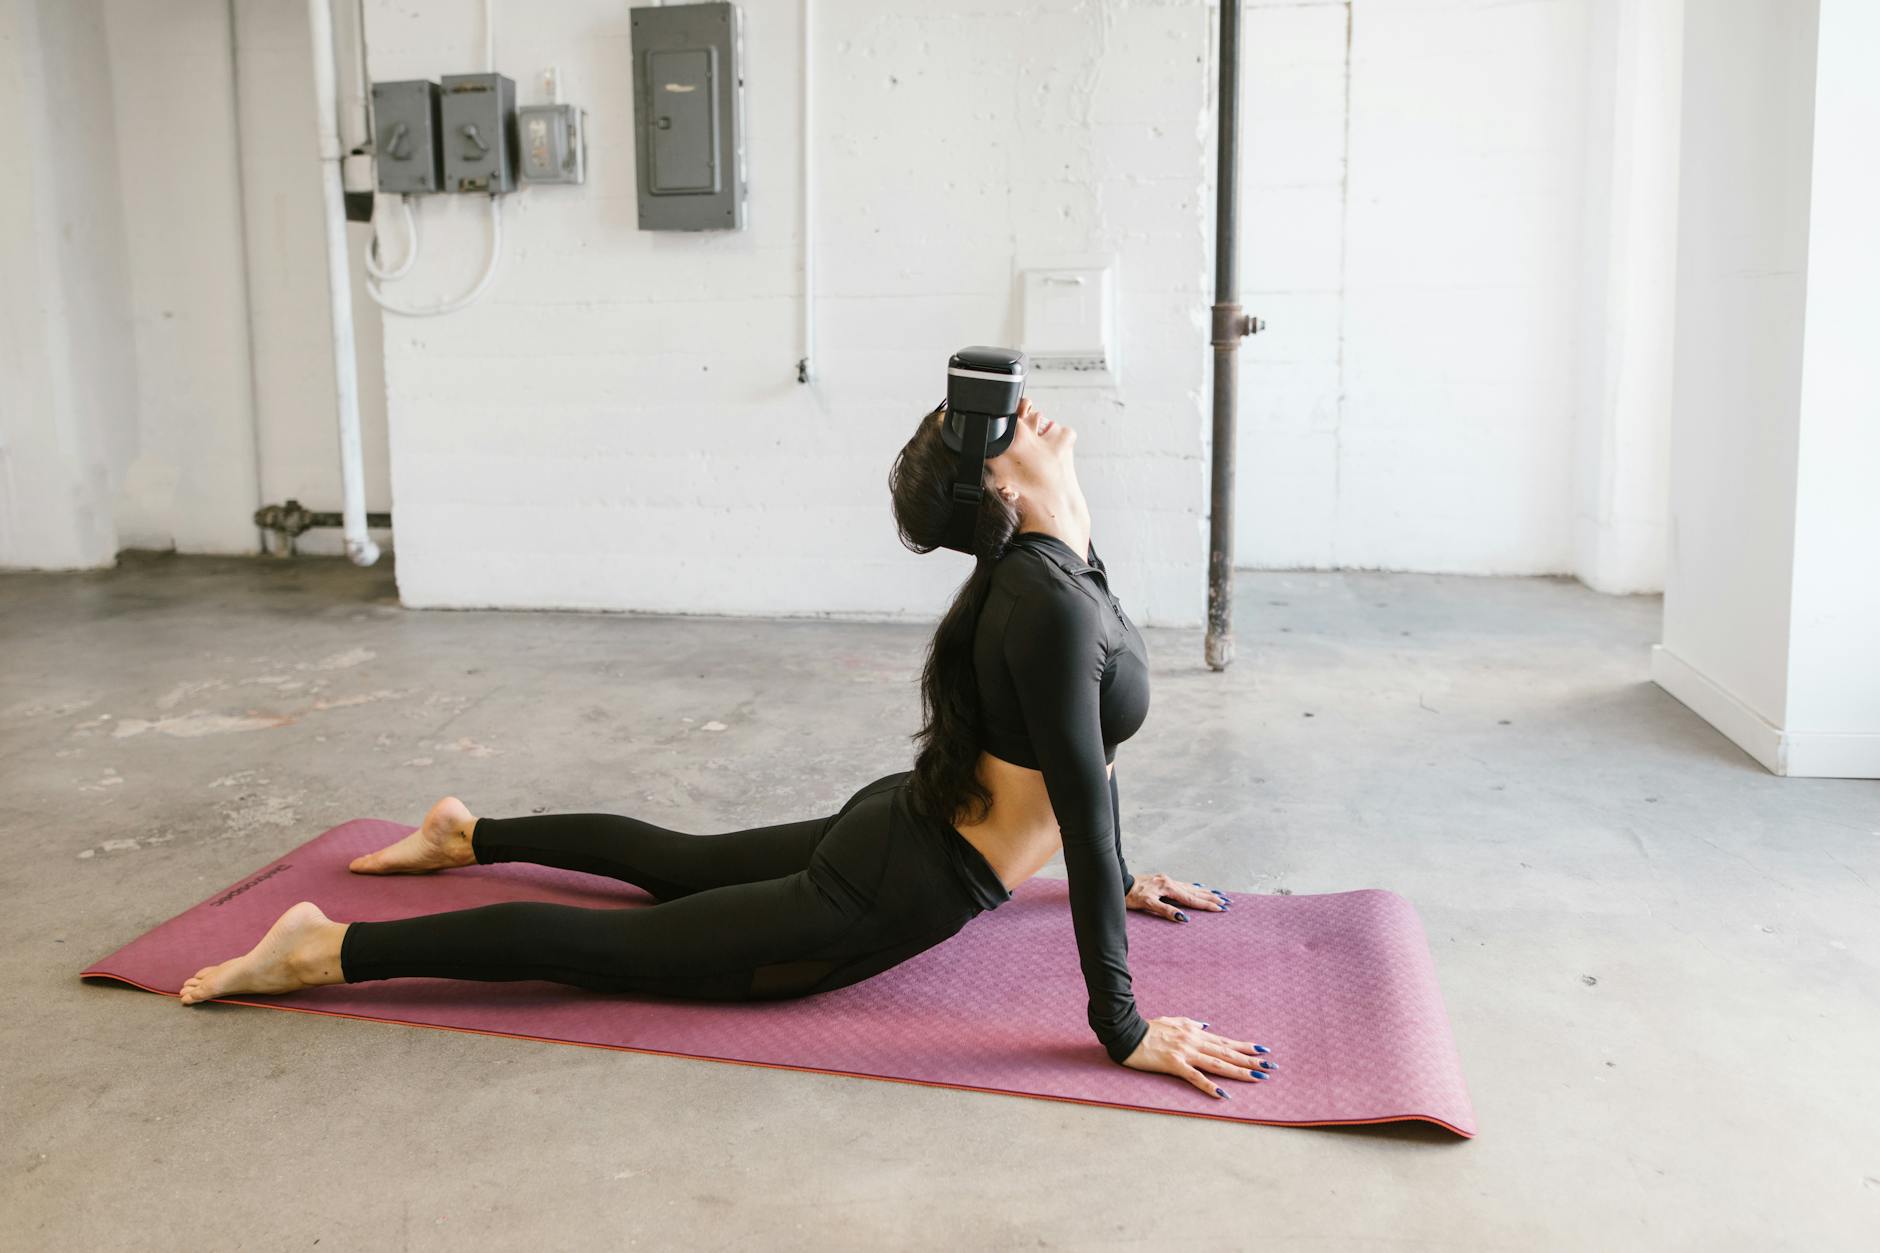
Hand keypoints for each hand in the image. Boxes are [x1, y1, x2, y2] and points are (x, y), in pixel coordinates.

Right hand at [1120, 1017, 1276, 1098]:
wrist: (1127, 1032)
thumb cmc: (1149, 1028)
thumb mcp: (1174, 1020)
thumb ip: (1192, 1023)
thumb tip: (1208, 1025)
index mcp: (1195, 1032)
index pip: (1225, 1041)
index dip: (1245, 1047)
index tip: (1264, 1051)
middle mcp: (1194, 1041)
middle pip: (1227, 1053)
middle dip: (1251, 1060)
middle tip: (1271, 1067)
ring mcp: (1185, 1052)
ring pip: (1218, 1064)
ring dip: (1240, 1072)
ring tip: (1258, 1078)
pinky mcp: (1174, 1064)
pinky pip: (1195, 1077)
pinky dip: (1210, 1086)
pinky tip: (1223, 1095)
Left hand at [1125, 873, 1230, 922]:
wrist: (1119, 884)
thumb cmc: (1130, 896)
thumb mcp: (1147, 905)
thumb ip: (1166, 911)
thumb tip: (1183, 918)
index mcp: (1168, 887)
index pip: (1192, 899)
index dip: (1206, 905)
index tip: (1220, 908)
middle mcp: (1169, 881)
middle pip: (1195, 892)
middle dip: (1211, 898)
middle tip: (1227, 902)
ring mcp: (1166, 880)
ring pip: (1190, 887)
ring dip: (1205, 892)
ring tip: (1218, 895)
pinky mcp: (1162, 881)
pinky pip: (1183, 885)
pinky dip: (1193, 888)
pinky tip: (1198, 887)